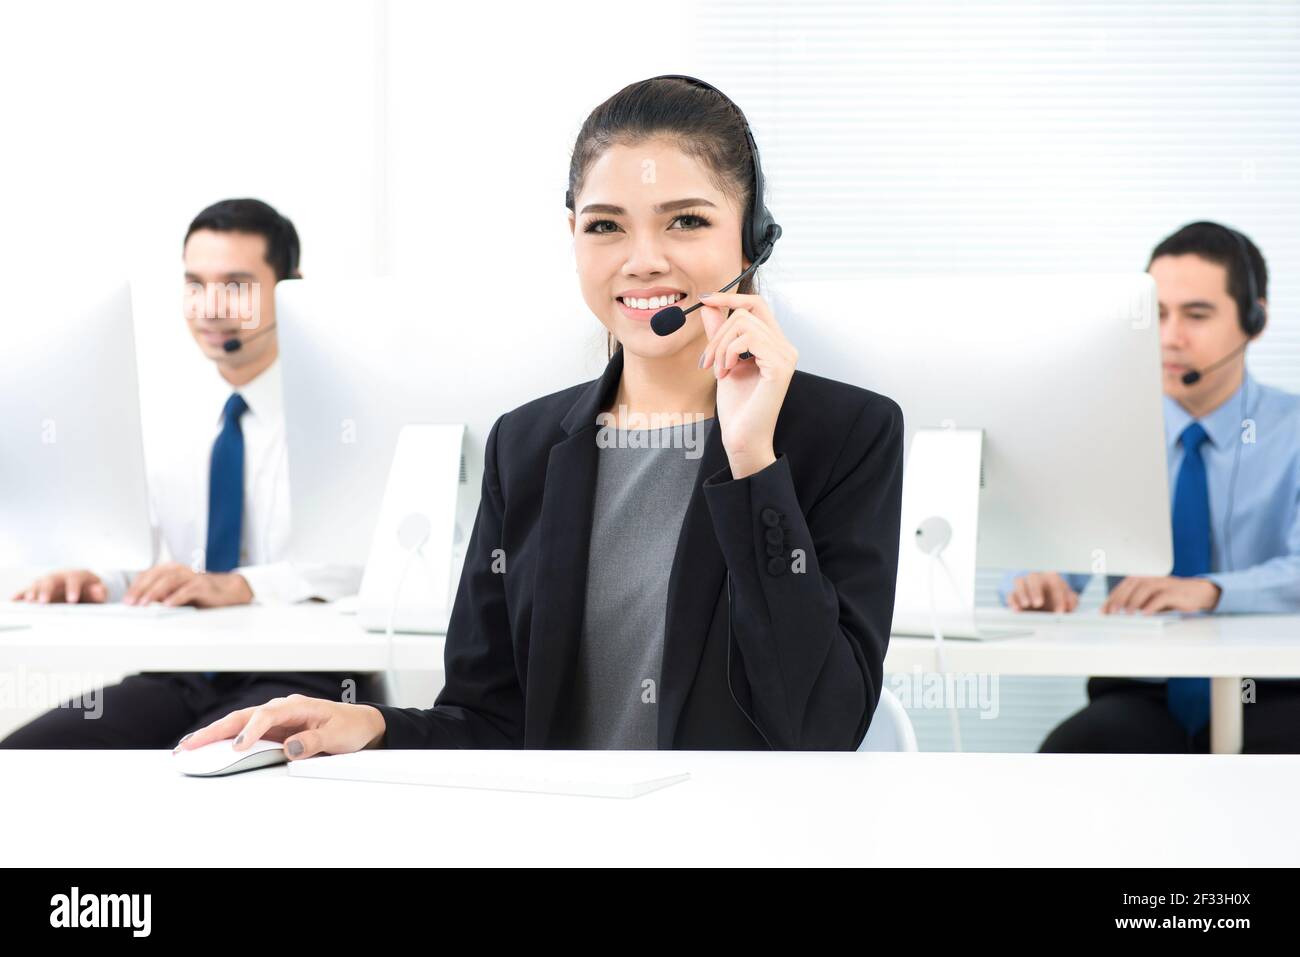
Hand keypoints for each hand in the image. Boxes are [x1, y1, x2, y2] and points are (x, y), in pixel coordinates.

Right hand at [11, 570, 105, 603]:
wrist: (86, 589)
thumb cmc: (92, 592)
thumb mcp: (100, 592)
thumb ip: (100, 592)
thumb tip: (99, 589)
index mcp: (77, 575)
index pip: (74, 578)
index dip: (73, 589)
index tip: (72, 600)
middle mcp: (61, 576)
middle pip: (52, 579)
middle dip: (47, 590)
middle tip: (44, 602)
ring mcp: (48, 581)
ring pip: (38, 583)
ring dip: (33, 591)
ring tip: (30, 601)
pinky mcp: (39, 588)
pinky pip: (28, 589)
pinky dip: (20, 594)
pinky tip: (14, 600)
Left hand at [123, 562, 252, 607]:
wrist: (227, 591)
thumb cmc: (200, 593)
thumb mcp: (175, 593)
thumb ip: (160, 595)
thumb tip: (140, 604)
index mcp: (170, 570)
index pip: (147, 575)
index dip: (135, 587)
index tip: (126, 600)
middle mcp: (179, 570)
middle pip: (156, 576)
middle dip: (140, 590)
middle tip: (131, 603)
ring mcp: (191, 577)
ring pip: (169, 580)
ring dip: (154, 592)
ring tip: (144, 604)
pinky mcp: (203, 586)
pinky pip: (187, 590)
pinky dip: (176, 597)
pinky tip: (167, 605)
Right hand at [175, 694, 386, 759]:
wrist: (361, 724)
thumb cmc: (349, 726)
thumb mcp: (336, 735)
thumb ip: (313, 741)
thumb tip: (289, 748)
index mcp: (296, 706)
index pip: (266, 715)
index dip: (250, 730)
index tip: (237, 747)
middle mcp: (281, 710)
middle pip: (242, 717)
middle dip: (214, 731)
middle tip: (189, 746)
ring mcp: (275, 720)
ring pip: (238, 725)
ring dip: (213, 735)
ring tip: (187, 748)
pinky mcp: (273, 731)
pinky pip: (245, 735)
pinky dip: (225, 740)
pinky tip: (208, 748)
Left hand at [697, 291, 797, 478]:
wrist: (742, 438)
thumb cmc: (737, 407)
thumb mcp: (723, 362)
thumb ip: (719, 334)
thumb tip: (709, 306)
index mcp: (775, 345)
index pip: (757, 305)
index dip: (730, 298)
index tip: (705, 300)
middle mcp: (785, 347)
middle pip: (746, 312)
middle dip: (718, 332)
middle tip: (707, 361)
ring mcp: (785, 355)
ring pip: (743, 324)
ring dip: (720, 347)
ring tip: (718, 372)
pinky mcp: (780, 366)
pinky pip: (748, 339)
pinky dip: (729, 353)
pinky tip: (726, 373)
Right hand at [1008, 572, 1078, 611]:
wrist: (1046, 604)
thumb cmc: (1057, 599)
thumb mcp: (1068, 600)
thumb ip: (1072, 601)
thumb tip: (1070, 604)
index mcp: (1051, 578)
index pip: (1054, 581)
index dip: (1058, 596)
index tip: (1060, 610)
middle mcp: (1036, 579)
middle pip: (1033, 577)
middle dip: (1035, 590)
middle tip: (1039, 603)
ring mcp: (1024, 585)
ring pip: (1019, 582)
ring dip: (1022, 593)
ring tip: (1027, 604)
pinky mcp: (1015, 595)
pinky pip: (1011, 594)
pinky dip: (1013, 601)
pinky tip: (1017, 610)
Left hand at [1102, 576, 1220, 614]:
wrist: (1198, 593)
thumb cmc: (1172, 597)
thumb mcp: (1151, 599)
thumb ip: (1136, 602)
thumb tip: (1116, 611)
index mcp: (1144, 579)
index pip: (1124, 586)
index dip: (1113, 597)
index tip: (1104, 610)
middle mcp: (1152, 579)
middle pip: (1132, 585)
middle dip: (1119, 598)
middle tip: (1111, 612)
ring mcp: (1164, 584)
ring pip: (1145, 588)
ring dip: (1133, 601)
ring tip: (1126, 613)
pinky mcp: (1175, 592)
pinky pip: (1162, 597)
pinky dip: (1152, 605)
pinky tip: (1145, 613)